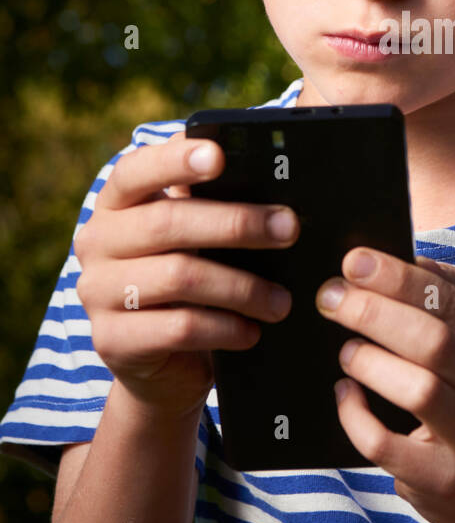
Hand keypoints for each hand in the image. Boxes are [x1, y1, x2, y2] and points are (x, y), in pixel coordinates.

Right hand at [74, 131, 296, 418]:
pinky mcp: (112, 340)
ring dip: (242, 287)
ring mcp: (98, 292)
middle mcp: (98, 241)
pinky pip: (180, 327)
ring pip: (180, 276)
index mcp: (117, 203)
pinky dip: (225, 328)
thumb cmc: (191, 285)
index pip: (136, 169)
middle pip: (168, 222)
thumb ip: (212, 206)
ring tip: (280, 300)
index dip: (176, 160)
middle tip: (288, 229)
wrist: (164, 366)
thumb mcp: (197, 241)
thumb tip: (269, 183)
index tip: (219, 156)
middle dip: (237, 223)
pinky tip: (251, 331)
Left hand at [315, 247, 454, 522]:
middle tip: (330, 298)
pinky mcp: (443, 479)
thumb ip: (446, 300)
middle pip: (435, 342)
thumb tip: (404, 259)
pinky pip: (385, 444)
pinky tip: (344, 394)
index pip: (452, 301)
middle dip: (374, 313)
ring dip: (370, 362)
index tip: (353, 261)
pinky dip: (355, 415)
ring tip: (345, 350)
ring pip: (420, 391)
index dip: (398, 278)